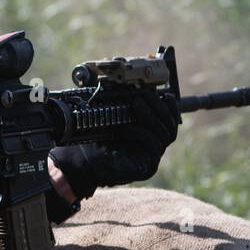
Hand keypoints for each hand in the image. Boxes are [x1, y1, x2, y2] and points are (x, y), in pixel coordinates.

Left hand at [49, 90, 178, 199]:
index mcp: (149, 135)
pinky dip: (140, 132)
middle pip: (169, 126)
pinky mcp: (147, 168)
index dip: (169, 106)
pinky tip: (126, 126)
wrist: (79, 163)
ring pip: (164, 134)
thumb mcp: (106, 117)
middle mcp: (153, 147)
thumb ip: (118, 102)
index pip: (170, 120)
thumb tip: (122, 81)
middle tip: (143, 96)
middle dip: (158, 108)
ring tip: (136, 104)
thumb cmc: (92, 141)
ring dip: (150, 116)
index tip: (163, 93)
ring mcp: (152, 158)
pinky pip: (152, 145)